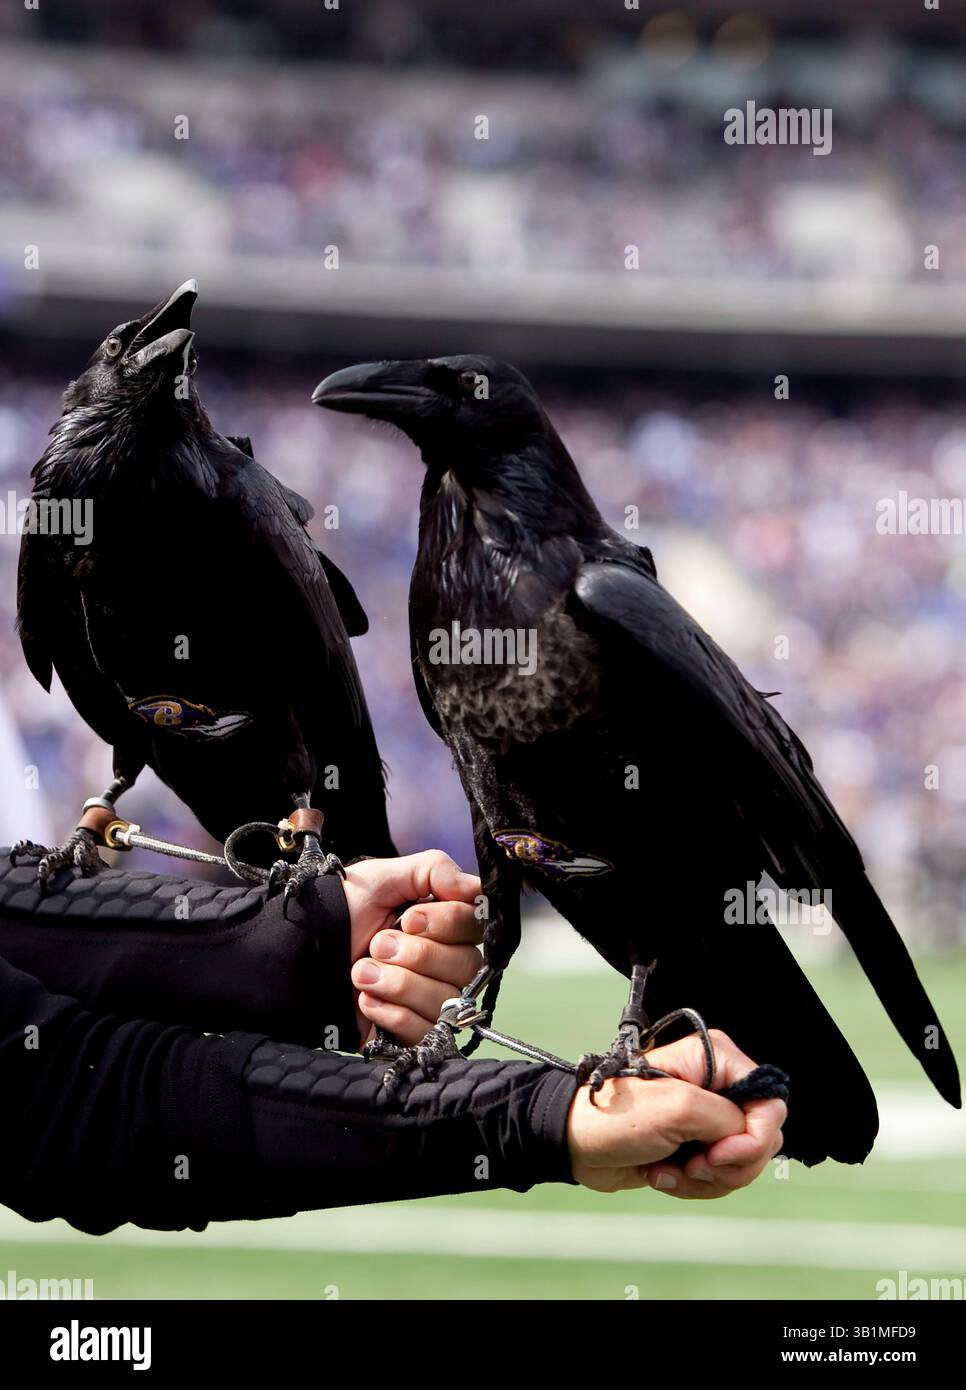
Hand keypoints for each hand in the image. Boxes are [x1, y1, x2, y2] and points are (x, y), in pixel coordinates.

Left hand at [343, 851, 483, 1048]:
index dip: (446, 923)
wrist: (298, 957)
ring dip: (397, 983)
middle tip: (376, 946)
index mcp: (444, 923)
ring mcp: (432, 1001)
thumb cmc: (341, 914)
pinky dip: (391, 1013)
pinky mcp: (414, 1034)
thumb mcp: (381, 877)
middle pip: (466, 965)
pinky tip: (366, 1000)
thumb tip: (475, 888)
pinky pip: (425, 1031)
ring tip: (361, 972)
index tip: (408, 919)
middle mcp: (446, 963)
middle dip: (416, 954)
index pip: (476, 925)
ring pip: (445, 999)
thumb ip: (434, 870)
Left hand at [567, 1029, 785, 1199]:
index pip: (770, 1101)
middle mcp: (717, 1086)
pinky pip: (721, 1177)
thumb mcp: (678, 1109)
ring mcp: (708, 1119)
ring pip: (743, 1163)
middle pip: (762, 1137)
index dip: (754, 1136)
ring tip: (672, 1169)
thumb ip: (730, 1120)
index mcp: (716, 1060)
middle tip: (693, 1163)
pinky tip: (663, 1173)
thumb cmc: (616, 1115)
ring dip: (707, 1178)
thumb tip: (754, 1138)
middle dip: (729, 1163)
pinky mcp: (697, 1146)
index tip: (719, 1154)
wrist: (576, 1144)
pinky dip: (694, 1185)